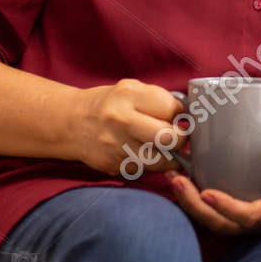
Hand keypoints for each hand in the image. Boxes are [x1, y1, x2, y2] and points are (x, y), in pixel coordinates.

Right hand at [66, 78, 184, 177]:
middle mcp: (121, 121)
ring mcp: (116, 147)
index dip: (179, 114)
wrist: (72, 124)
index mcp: (128, 96)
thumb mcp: (132, 90)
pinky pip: (146, 171)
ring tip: (164, 148)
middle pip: (169, 138)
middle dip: (180, 139)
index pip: (171, 109)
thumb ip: (159, 99)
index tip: (176, 117)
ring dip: (169, 157)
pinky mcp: (114, 167)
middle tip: (177, 137)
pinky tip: (144, 154)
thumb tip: (188, 116)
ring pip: (161, 161)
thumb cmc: (110, 105)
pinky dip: (151, 165)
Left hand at [169, 153, 260, 236]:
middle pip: (218, 223)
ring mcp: (237, 221)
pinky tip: (177, 179)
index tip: (207, 193)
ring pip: (208, 220)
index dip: (226, 208)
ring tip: (172, 178)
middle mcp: (250, 224)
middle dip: (194, 205)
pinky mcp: (228, 214)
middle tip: (177, 181)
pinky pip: (206, 213)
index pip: (247, 217)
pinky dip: (190, 199)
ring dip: (187, 202)